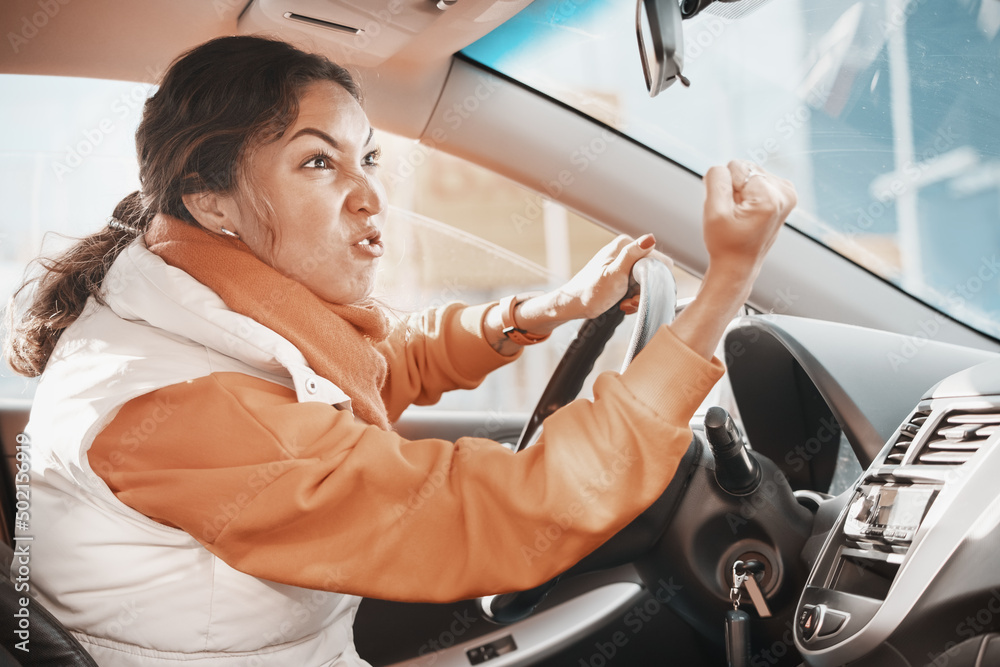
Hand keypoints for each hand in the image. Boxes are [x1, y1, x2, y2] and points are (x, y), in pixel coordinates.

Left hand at [553, 234, 673, 319]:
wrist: (574, 305)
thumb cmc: (591, 291)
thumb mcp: (614, 274)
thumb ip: (632, 255)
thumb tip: (650, 238)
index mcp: (625, 245)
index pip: (658, 259)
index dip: (655, 278)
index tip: (641, 290)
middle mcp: (627, 251)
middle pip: (653, 272)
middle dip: (645, 290)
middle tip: (631, 300)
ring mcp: (625, 264)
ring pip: (646, 282)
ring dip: (639, 297)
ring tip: (625, 303)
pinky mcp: (623, 276)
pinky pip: (638, 287)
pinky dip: (633, 298)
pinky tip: (623, 303)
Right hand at [703, 161, 796, 282]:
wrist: (738, 264)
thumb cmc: (725, 243)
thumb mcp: (713, 212)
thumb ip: (716, 180)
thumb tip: (723, 167)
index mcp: (770, 197)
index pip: (735, 167)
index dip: (725, 187)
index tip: (730, 211)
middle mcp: (785, 192)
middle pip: (745, 167)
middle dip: (735, 188)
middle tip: (735, 214)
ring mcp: (788, 193)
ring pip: (750, 173)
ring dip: (741, 191)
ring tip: (742, 214)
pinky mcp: (786, 194)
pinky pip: (758, 179)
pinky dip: (750, 192)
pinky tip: (750, 211)